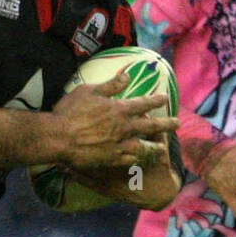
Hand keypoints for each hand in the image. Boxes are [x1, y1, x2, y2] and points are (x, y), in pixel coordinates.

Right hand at [52, 69, 177, 172]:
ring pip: (143, 147)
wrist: (58, 138)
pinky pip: (129, 161)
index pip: (143, 103)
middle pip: (151, 126)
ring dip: (155, 147)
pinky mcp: (110, 159)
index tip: (165, 98)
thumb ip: (111, 85)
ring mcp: (118, 146)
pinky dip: (137, 160)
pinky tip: (140, 160)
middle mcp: (124, 128)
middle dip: (166, 124)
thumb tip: (127, 75)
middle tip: (177, 124)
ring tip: (163, 149)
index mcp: (119, 109)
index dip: (156, 100)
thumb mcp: (89, 91)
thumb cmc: (70, 111)